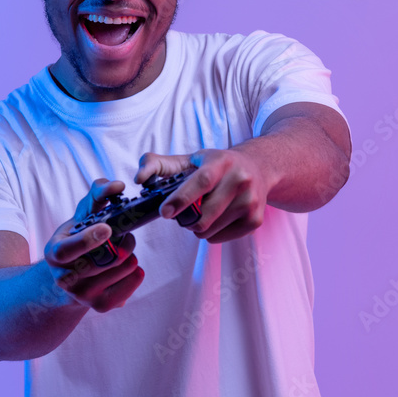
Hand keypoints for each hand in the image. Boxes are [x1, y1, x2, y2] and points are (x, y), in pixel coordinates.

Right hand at [43, 179, 144, 311]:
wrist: (68, 278)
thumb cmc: (77, 238)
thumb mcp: (81, 215)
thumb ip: (97, 194)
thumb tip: (117, 185)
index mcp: (54, 253)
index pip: (68, 250)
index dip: (87, 239)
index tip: (107, 228)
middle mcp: (64, 278)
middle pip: (102, 260)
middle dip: (123, 243)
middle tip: (128, 235)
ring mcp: (81, 295)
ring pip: (118, 271)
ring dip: (130, 256)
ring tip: (126, 249)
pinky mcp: (98, 306)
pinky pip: (126, 289)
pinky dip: (135, 275)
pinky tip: (132, 266)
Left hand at [134, 149, 268, 243]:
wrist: (258, 168)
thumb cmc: (217, 165)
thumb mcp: (190, 159)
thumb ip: (158, 164)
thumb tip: (139, 178)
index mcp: (222, 162)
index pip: (201, 182)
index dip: (181, 199)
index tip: (165, 212)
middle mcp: (240, 180)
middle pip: (204, 215)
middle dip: (185, 220)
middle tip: (182, 213)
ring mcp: (251, 202)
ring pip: (209, 230)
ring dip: (196, 227)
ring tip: (201, 212)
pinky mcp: (255, 220)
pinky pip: (219, 238)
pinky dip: (210, 233)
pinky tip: (216, 217)